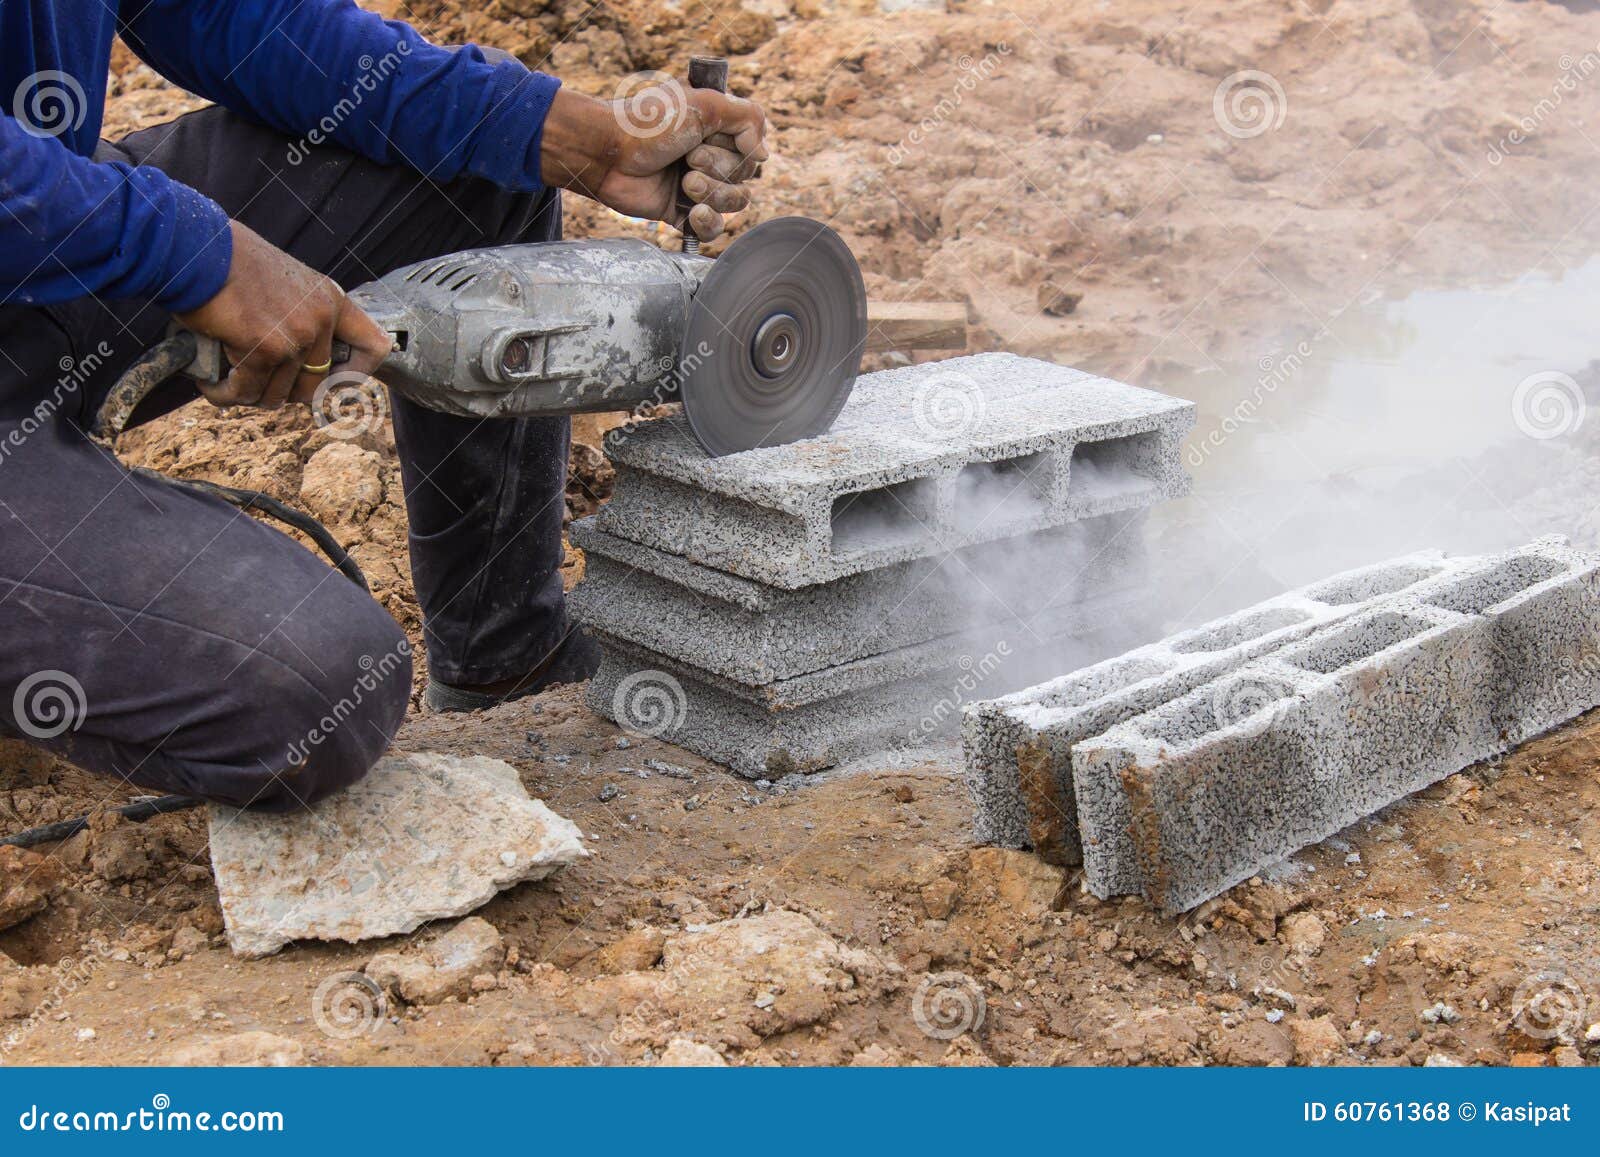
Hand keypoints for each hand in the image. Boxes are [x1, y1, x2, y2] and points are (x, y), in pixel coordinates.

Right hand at [175, 221, 390, 409]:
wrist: (193, 246)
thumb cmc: (229, 261)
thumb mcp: (285, 282)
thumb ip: (301, 314)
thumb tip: (300, 361)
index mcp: (331, 300)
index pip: (374, 347)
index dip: (357, 373)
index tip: (334, 382)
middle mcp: (320, 319)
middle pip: (314, 386)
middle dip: (283, 392)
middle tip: (256, 381)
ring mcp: (295, 336)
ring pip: (278, 395)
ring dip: (249, 394)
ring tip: (227, 381)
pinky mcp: (264, 350)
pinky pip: (246, 392)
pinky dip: (224, 395)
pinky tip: (211, 385)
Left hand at [541, 81, 768, 241]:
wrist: (609, 154)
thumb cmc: (649, 124)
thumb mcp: (703, 104)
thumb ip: (747, 118)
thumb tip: (764, 155)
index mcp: (718, 128)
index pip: (753, 150)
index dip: (737, 150)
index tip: (707, 136)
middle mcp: (712, 156)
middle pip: (745, 177)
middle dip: (719, 170)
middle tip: (688, 158)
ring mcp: (698, 185)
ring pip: (734, 203)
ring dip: (712, 193)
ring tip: (684, 182)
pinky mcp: (683, 212)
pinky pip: (714, 229)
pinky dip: (708, 222)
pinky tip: (694, 212)